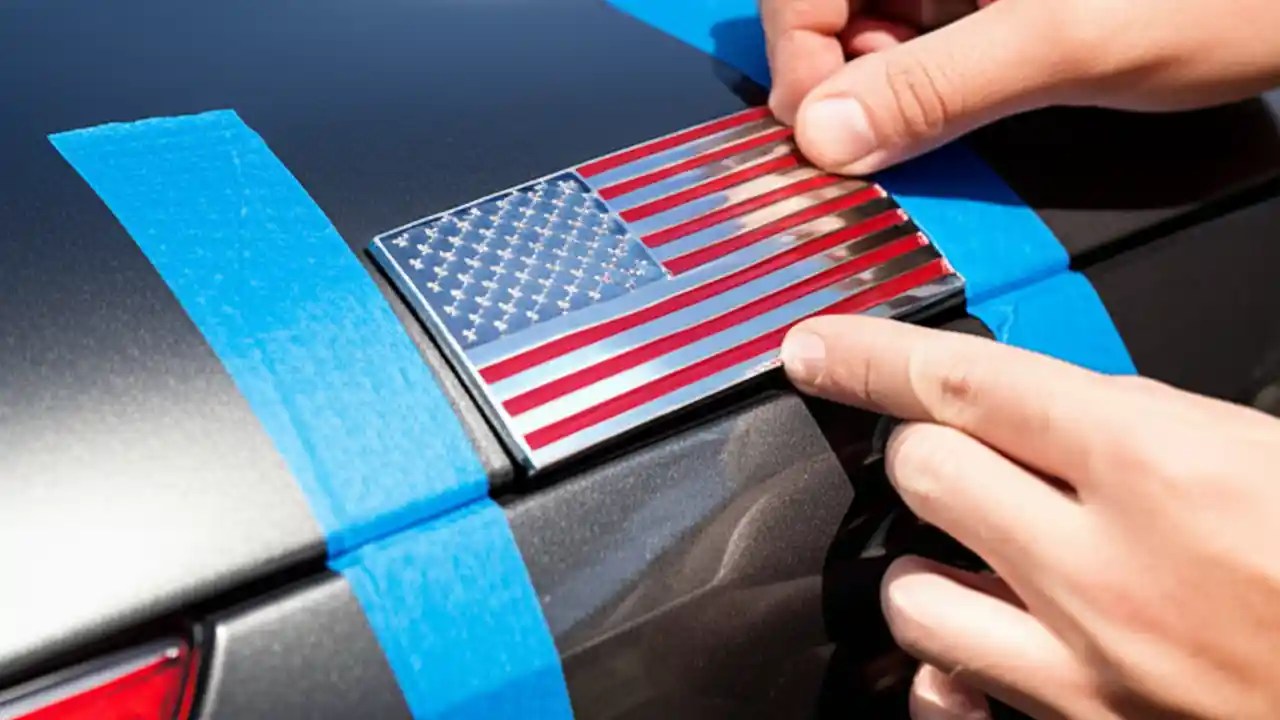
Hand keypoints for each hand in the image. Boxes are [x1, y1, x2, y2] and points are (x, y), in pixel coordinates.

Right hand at [761, 0, 1279, 173]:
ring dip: (873, 85)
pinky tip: (939, 110)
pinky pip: (915, 36)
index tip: (818, 131)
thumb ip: (934, 88)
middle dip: (835, 74)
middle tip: (863, 141)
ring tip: (912, 127)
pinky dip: (912, 82)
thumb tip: (827, 136)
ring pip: (868, 22)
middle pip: (830, 2)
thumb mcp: (1062, 44)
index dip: (798, 54)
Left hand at [780, 316, 1279, 718]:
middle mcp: (1106, 566)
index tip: (818, 348)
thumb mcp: (1262, 448)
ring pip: (914, 592)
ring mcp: (1088, 663)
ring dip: (930, 559)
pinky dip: (955, 662)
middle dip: (922, 449)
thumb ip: (1144, 424)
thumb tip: (1054, 407)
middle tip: (955, 449)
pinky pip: (956, 693)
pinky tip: (988, 645)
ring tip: (979, 550)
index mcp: (1160, 463)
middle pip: (920, 473)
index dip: (870, 356)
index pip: (964, 382)